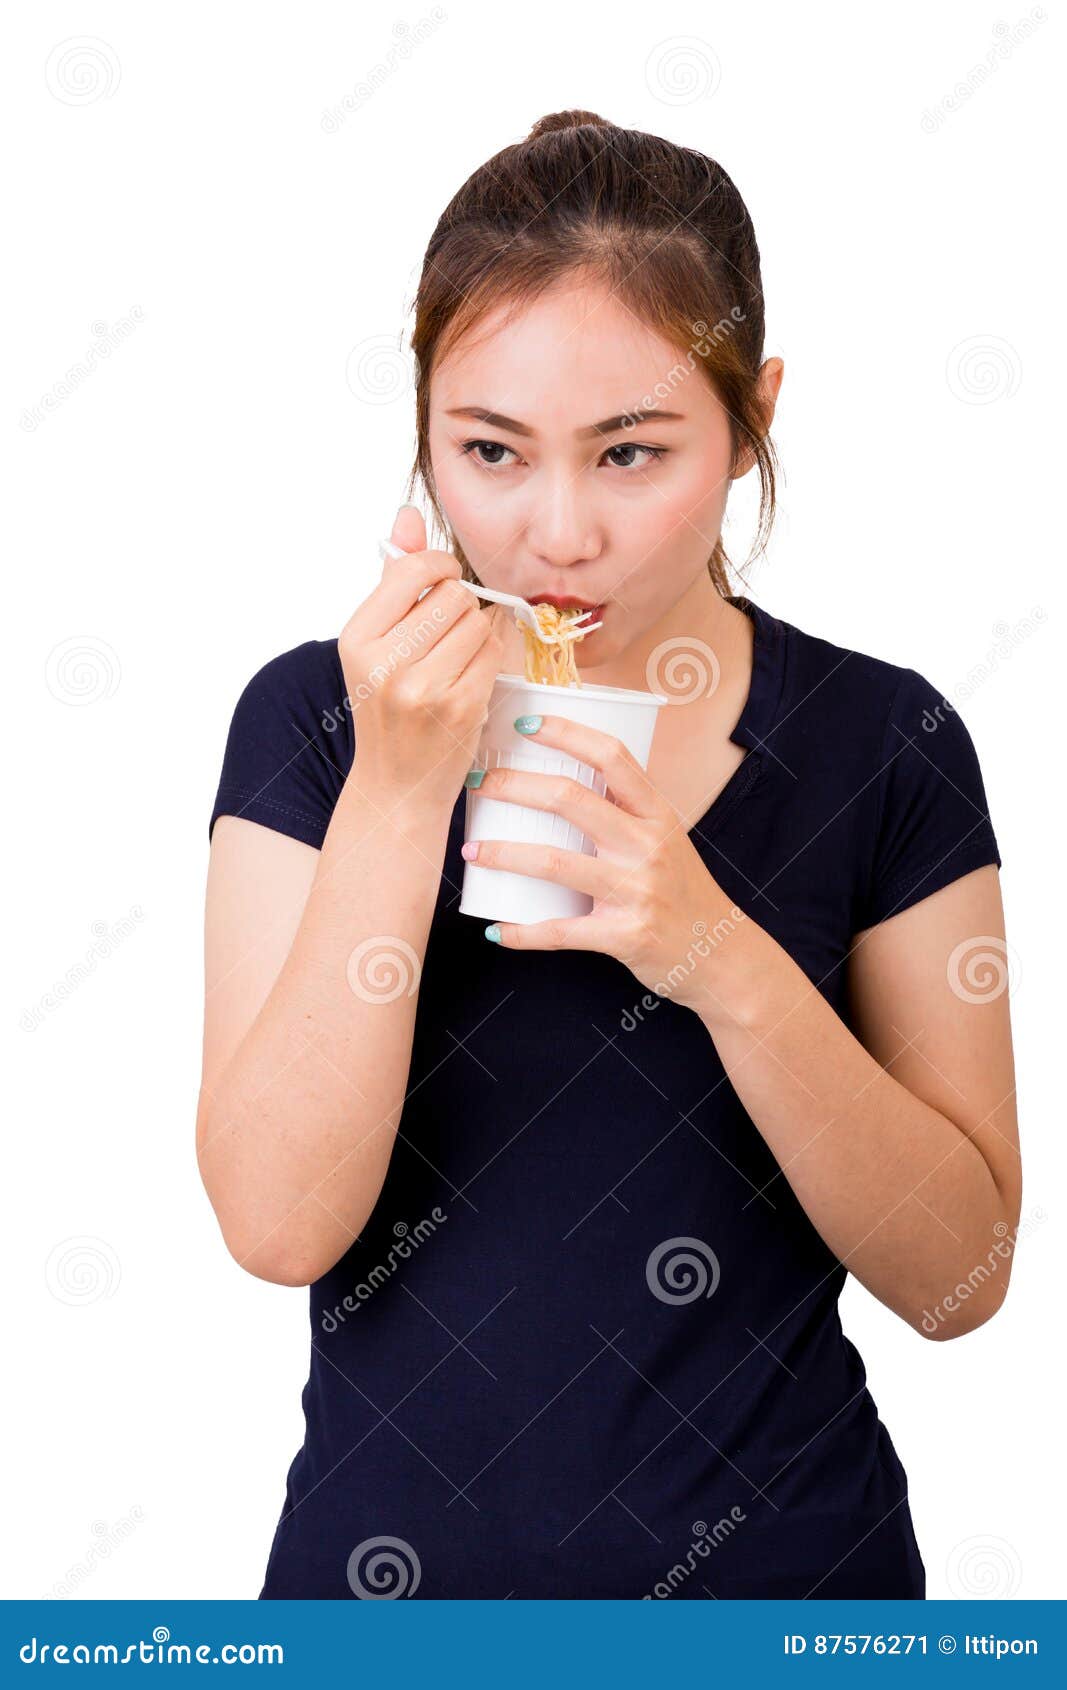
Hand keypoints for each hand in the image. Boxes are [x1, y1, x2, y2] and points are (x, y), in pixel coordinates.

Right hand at [339, 505, 504, 814]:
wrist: (394, 785)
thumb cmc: (388, 708)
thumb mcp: (377, 643)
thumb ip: (395, 577)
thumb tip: (408, 515)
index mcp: (357, 638)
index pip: (414, 569)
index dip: (440, 567)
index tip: (441, 582)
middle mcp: (385, 662)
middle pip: (453, 594)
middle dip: (461, 605)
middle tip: (447, 632)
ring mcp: (423, 688)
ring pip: (478, 621)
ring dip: (479, 631)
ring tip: (457, 656)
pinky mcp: (459, 708)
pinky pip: (494, 654)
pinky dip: (490, 657)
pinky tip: (471, 674)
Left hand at [460, 713, 744, 1008]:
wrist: (719, 955)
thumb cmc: (682, 892)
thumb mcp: (666, 840)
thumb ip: (624, 814)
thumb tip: (560, 786)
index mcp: (657, 814)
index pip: (611, 756)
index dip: (566, 733)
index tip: (525, 725)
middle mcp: (647, 846)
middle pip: (569, 799)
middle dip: (513, 786)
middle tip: (478, 784)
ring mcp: (635, 891)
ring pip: (555, 862)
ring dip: (503, 853)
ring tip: (470, 850)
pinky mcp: (624, 936)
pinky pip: (560, 933)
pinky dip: (522, 933)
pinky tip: (496, 931)